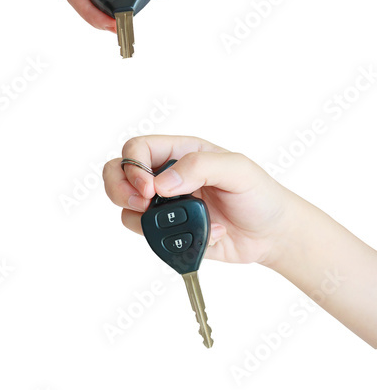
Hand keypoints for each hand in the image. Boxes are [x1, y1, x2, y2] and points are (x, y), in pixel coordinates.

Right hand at [104, 135, 299, 266]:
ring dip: (143, 218)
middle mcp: (166, 176)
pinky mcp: (167, 231)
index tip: (151, 189)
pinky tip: (200, 234)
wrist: (272, 235)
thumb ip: (199, 166)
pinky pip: (147, 235)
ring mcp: (163, 205)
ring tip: (176, 222)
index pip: (137, 149)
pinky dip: (167, 240)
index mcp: (180, 152)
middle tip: (142, 204)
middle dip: (119, 189)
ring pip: (125, 206)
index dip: (134, 167)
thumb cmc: (261, 196)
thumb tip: (162, 183)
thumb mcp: (239, 169)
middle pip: (117, 174)